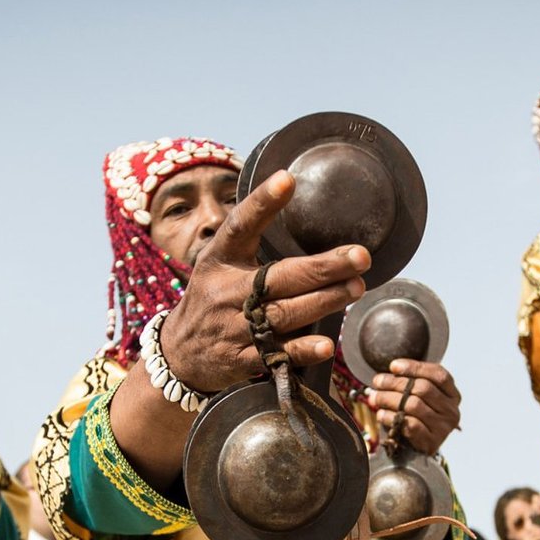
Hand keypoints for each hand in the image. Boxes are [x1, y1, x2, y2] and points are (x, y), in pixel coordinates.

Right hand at [159, 170, 370, 392]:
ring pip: (284, 314)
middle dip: (322, 267)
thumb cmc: (214, 297)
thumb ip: (252, 242)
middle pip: (278, 277)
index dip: (261, 202)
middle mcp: (225, 291)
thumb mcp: (220, 263)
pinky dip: (301, 349)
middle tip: (359, 256)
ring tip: (356, 287)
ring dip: (324, 301)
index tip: (287, 179)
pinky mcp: (240, 359)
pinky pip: (275, 354)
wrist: (180, 353)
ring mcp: (232, 327)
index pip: (240, 226)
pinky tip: (325, 344)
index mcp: (220, 259)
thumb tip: (296, 201)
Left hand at [369, 359, 461, 454]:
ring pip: (414, 405)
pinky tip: (381, 414)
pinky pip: (410, 424)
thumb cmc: (416, 417)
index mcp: (453, 395)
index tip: (393, 366)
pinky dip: (392, 417)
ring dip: (389, 399)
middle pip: (423, 388)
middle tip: (377, 381)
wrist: (416, 451)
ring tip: (375, 398)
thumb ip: (410, 383)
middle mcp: (451, 410)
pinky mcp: (432, 442)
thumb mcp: (419, 397)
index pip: (439, 375)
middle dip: (396, 382)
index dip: (415, 367)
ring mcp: (443, 427)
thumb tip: (390, 372)